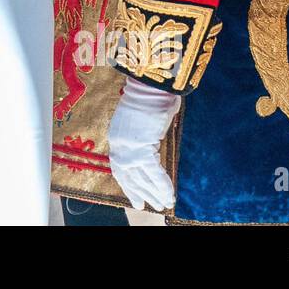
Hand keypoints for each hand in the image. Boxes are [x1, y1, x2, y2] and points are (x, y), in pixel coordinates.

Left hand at [107, 77, 181, 210]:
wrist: (152, 83)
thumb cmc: (153, 94)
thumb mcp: (145, 119)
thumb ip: (146, 133)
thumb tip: (154, 139)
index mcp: (118, 134)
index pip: (119, 166)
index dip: (127, 183)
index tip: (134, 195)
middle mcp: (119, 141)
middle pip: (127, 174)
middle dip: (138, 191)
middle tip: (147, 205)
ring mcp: (128, 145)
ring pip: (140, 177)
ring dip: (153, 192)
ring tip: (163, 204)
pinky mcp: (142, 146)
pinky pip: (153, 172)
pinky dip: (162, 185)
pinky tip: (170, 195)